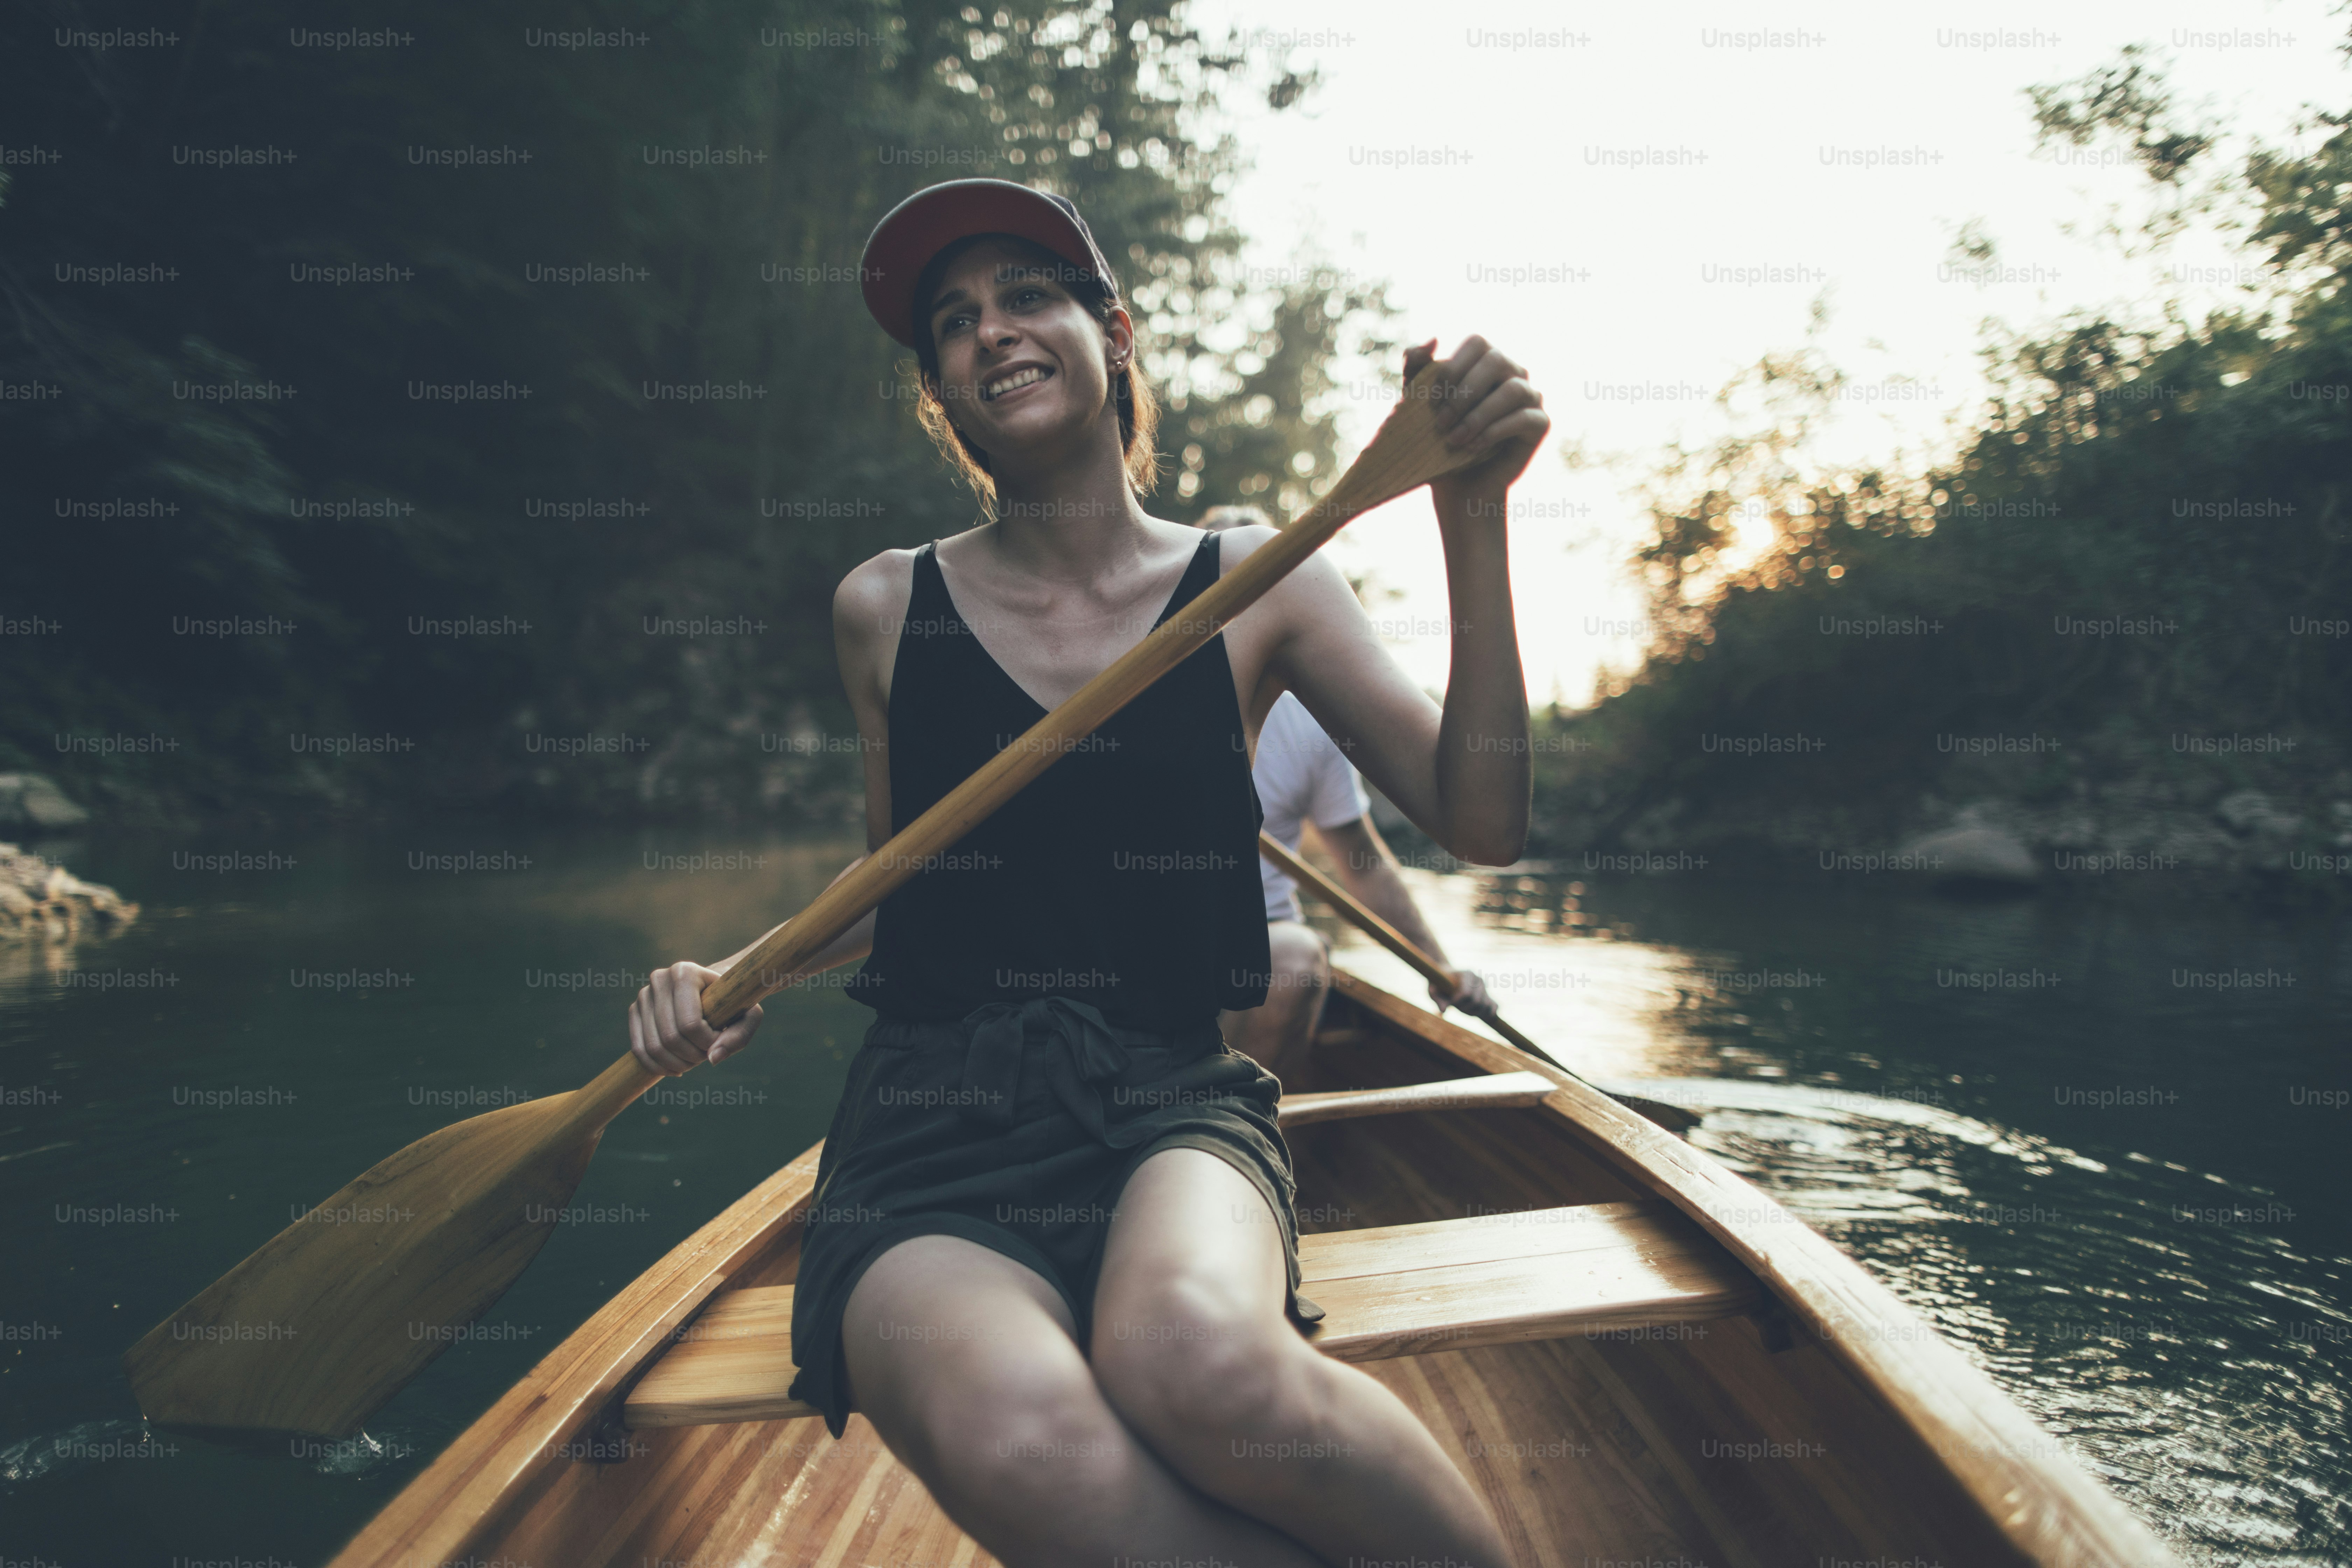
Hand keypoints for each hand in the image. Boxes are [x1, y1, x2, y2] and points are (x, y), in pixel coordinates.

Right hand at [629, 960, 763, 1075]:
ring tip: (694, 1061)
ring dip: (677, 1064)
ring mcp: (644, 995)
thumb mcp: (749, 1015)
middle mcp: (659, 979)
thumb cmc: (734, 1002)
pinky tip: (676, 1070)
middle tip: (707, 1053)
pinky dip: (657, 1066)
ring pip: (653, 1047)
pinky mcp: (635, 1011)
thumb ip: (739, 1036)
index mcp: (685, 972)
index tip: (719, 1040)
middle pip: (671, 1038)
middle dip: (692, 1055)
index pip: (690, 1024)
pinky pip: (639, 1049)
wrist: (715, 990)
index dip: (707, 1042)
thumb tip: (712, 1059)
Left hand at [1401, 336, 1547, 509]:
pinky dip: (1494, 432)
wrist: (1456, 486)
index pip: (1477, 343)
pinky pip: (1524, 418)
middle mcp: (1513, 373)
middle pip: (1496, 360)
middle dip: (1464, 392)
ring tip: (1454, 439)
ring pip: (1512, 390)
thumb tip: (1433, 338)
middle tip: (1441, 423)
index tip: (1431, 401)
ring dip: (1478, 415)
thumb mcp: (1417, 402)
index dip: (1452, 368)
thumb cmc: (1436, 440)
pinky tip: (1473, 447)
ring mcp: (1530, 397)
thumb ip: (1416, 367)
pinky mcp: (1539, 424)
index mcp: (1486, 361)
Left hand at [1429, 967, 1492, 1017]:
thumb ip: (1437, 999)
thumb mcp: (1433, 990)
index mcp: (1467, 974)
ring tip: (1463, 1009)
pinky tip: (1481, 1015)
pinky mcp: (1487, 995)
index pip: (1467, 993)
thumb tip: (1443, 1011)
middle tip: (1456, 1006)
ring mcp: (1484, 987)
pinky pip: (1495, 1006)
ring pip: (1485, 1006)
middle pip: (1477, 1001)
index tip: (1450, 1002)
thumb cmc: (1439, 983)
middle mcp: (1478, 979)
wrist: (1447, 976)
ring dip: (1473, 1012)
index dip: (1458, 1002)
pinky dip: (1490, 1013)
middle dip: (1465, 1008)